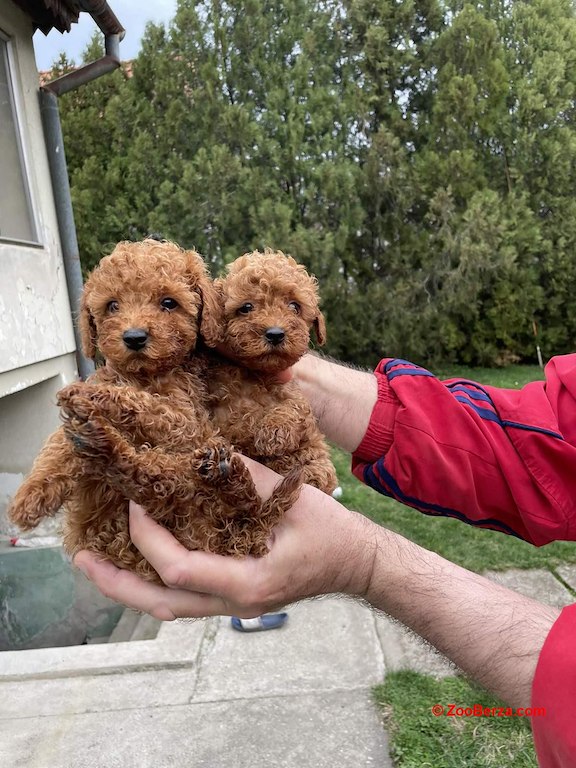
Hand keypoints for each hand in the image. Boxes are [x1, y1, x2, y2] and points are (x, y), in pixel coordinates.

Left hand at [74, 457, 376, 619]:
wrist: (355, 563)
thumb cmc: (330, 532)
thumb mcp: (292, 499)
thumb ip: (245, 478)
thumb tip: (204, 455)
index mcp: (249, 582)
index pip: (181, 569)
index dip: (149, 538)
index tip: (137, 504)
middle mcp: (235, 603)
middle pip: (162, 604)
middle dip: (117, 583)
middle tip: (81, 560)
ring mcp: (234, 606)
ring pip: (170, 608)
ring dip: (130, 588)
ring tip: (97, 565)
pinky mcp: (233, 597)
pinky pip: (185, 598)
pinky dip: (155, 583)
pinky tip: (141, 562)